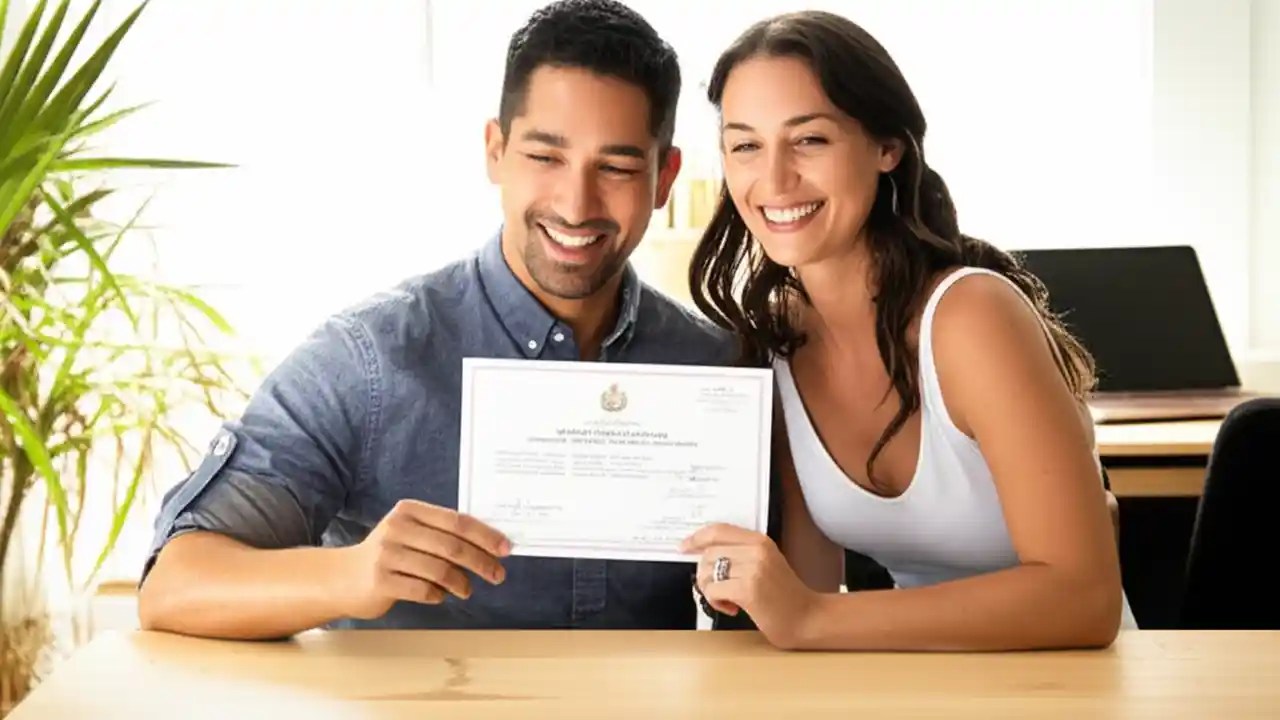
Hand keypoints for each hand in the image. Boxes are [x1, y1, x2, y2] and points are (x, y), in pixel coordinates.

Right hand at [337, 499, 510, 619]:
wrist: (342, 578)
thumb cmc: (389, 555)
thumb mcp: (411, 534)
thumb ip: (442, 534)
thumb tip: (490, 544)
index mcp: (409, 511)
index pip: (456, 521)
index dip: (485, 535)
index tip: (505, 548)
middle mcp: (397, 529)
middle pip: (452, 545)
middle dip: (481, 562)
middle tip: (498, 575)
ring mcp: (387, 555)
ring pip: (440, 569)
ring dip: (461, 583)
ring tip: (466, 590)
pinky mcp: (381, 581)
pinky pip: (423, 590)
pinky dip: (438, 595)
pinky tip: (439, 596)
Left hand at [681, 523, 819, 648]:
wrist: (808, 618)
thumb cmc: (786, 597)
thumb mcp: (765, 565)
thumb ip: (740, 555)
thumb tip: (703, 555)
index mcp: (760, 541)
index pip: (718, 530)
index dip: (697, 538)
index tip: (684, 547)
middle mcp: (757, 550)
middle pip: (708, 554)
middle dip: (706, 575)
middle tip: (719, 591)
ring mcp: (753, 569)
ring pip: (707, 572)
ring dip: (710, 591)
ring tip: (728, 600)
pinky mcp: (749, 589)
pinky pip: (714, 590)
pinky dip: (717, 602)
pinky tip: (732, 608)